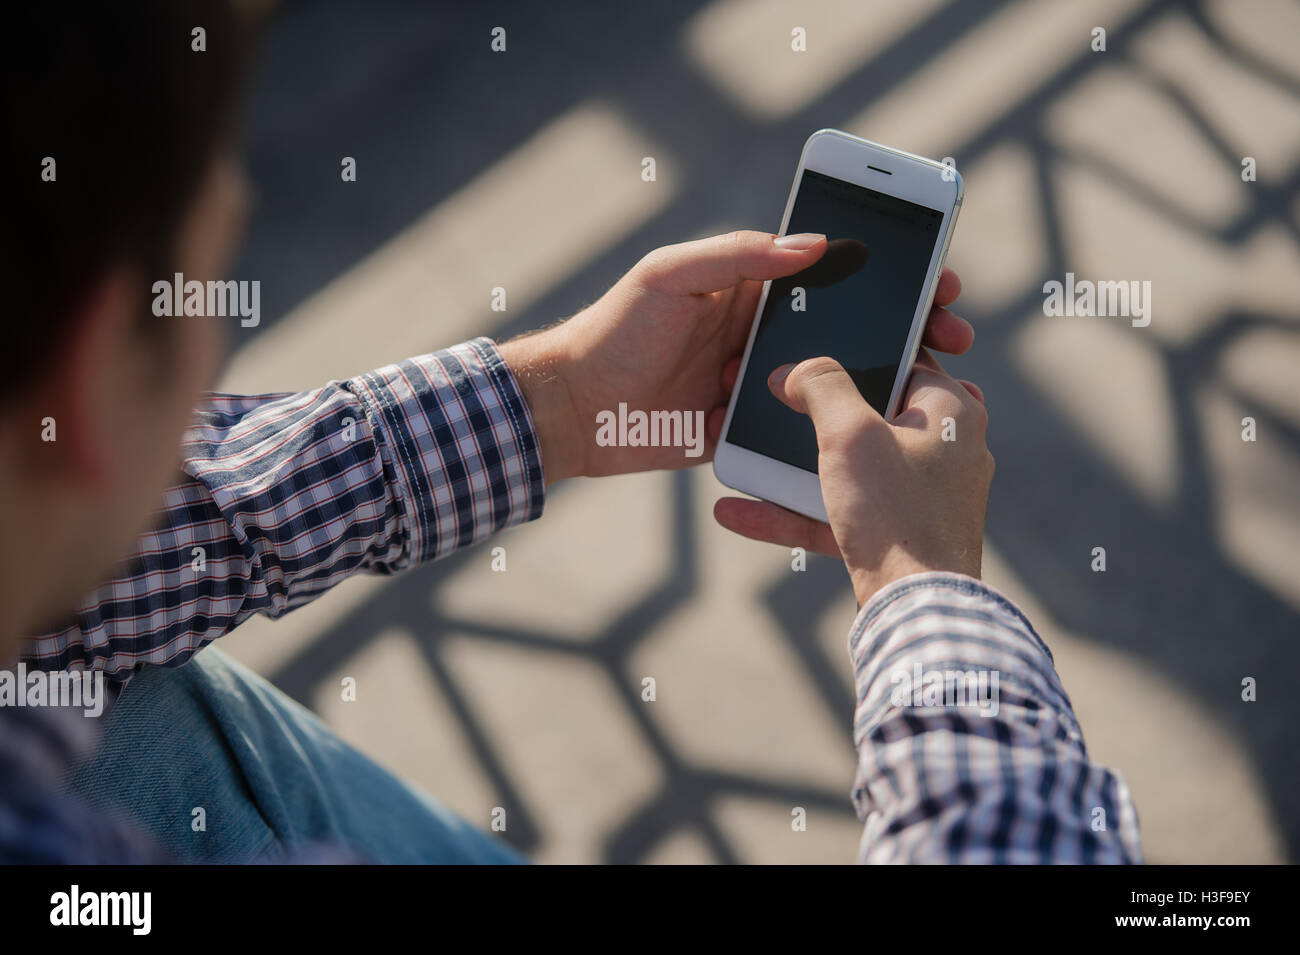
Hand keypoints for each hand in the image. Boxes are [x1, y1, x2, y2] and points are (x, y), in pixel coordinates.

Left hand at [500, 230, 974, 483]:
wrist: (575, 410)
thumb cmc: (615, 329)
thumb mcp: (671, 274)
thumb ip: (737, 256)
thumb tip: (813, 243)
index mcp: (748, 288)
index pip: (832, 273)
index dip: (887, 271)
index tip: (937, 275)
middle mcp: (760, 332)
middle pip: (847, 325)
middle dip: (905, 326)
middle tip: (952, 335)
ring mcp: (756, 383)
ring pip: (832, 378)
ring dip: (881, 378)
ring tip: (931, 382)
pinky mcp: (744, 429)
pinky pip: (798, 427)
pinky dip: (838, 427)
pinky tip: (883, 431)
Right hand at [714, 349, 992, 606]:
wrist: (915, 611)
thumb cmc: (895, 514)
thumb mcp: (850, 433)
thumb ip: (822, 385)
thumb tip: (797, 369)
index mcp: (951, 412)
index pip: (901, 361)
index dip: (849, 357)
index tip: (802, 362)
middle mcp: (946, 450)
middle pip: (867, 416)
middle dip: (808, 418)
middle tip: (767, 407)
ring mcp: (923, 497)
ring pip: (848, 469)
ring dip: (790, 468)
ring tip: (740, 460)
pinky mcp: (900, 535)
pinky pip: (841, 512)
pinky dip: (795, 511)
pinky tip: (739, 512)